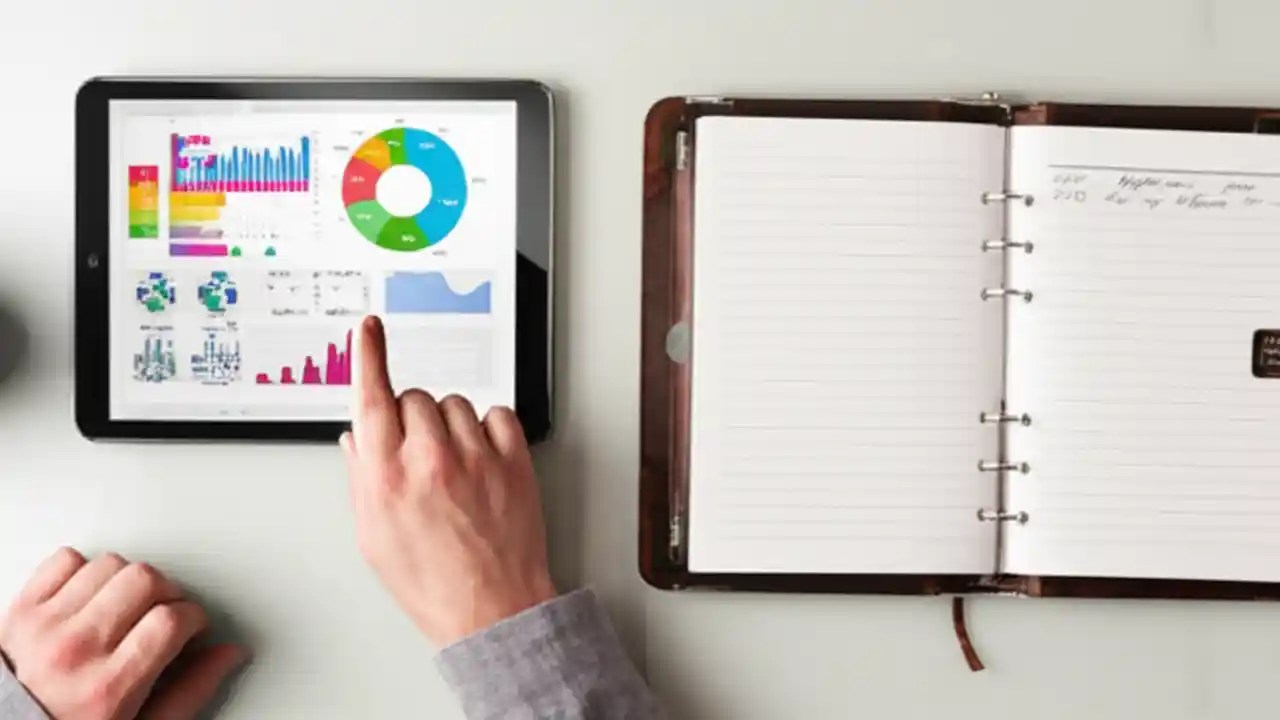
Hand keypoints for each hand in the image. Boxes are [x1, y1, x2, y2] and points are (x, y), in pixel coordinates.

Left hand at [0, 548, 246, 719]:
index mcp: (108, 688)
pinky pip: (64, 561)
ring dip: (127, 580)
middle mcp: (76, 651)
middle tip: (164, 610)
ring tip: (126, 605)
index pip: (171, 621)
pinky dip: (83, 570)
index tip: (191, 626)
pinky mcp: (21, 608)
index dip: (194, 618)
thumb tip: (228, 655)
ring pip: (109, 565)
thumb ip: (190, 691)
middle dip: (166, 592)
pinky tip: (91, 595)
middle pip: (144, 581)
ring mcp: (44, 625)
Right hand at [341, 315, 556, 646]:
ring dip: (450, 425)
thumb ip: (362, 478)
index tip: (369, 329)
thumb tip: (358, 440)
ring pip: (454, 404)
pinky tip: (482, 460)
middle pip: (414, 397)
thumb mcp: (374, 536)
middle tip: (419, 454)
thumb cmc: (432, 582)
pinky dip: (489, 431)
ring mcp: (476, 456)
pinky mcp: (514, 460)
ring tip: (454, 468)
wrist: (492, 608)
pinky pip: (497, 415)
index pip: (372, 397)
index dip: (368, 355)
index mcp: (387, 476)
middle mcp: (430, 459)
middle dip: (411, 417)